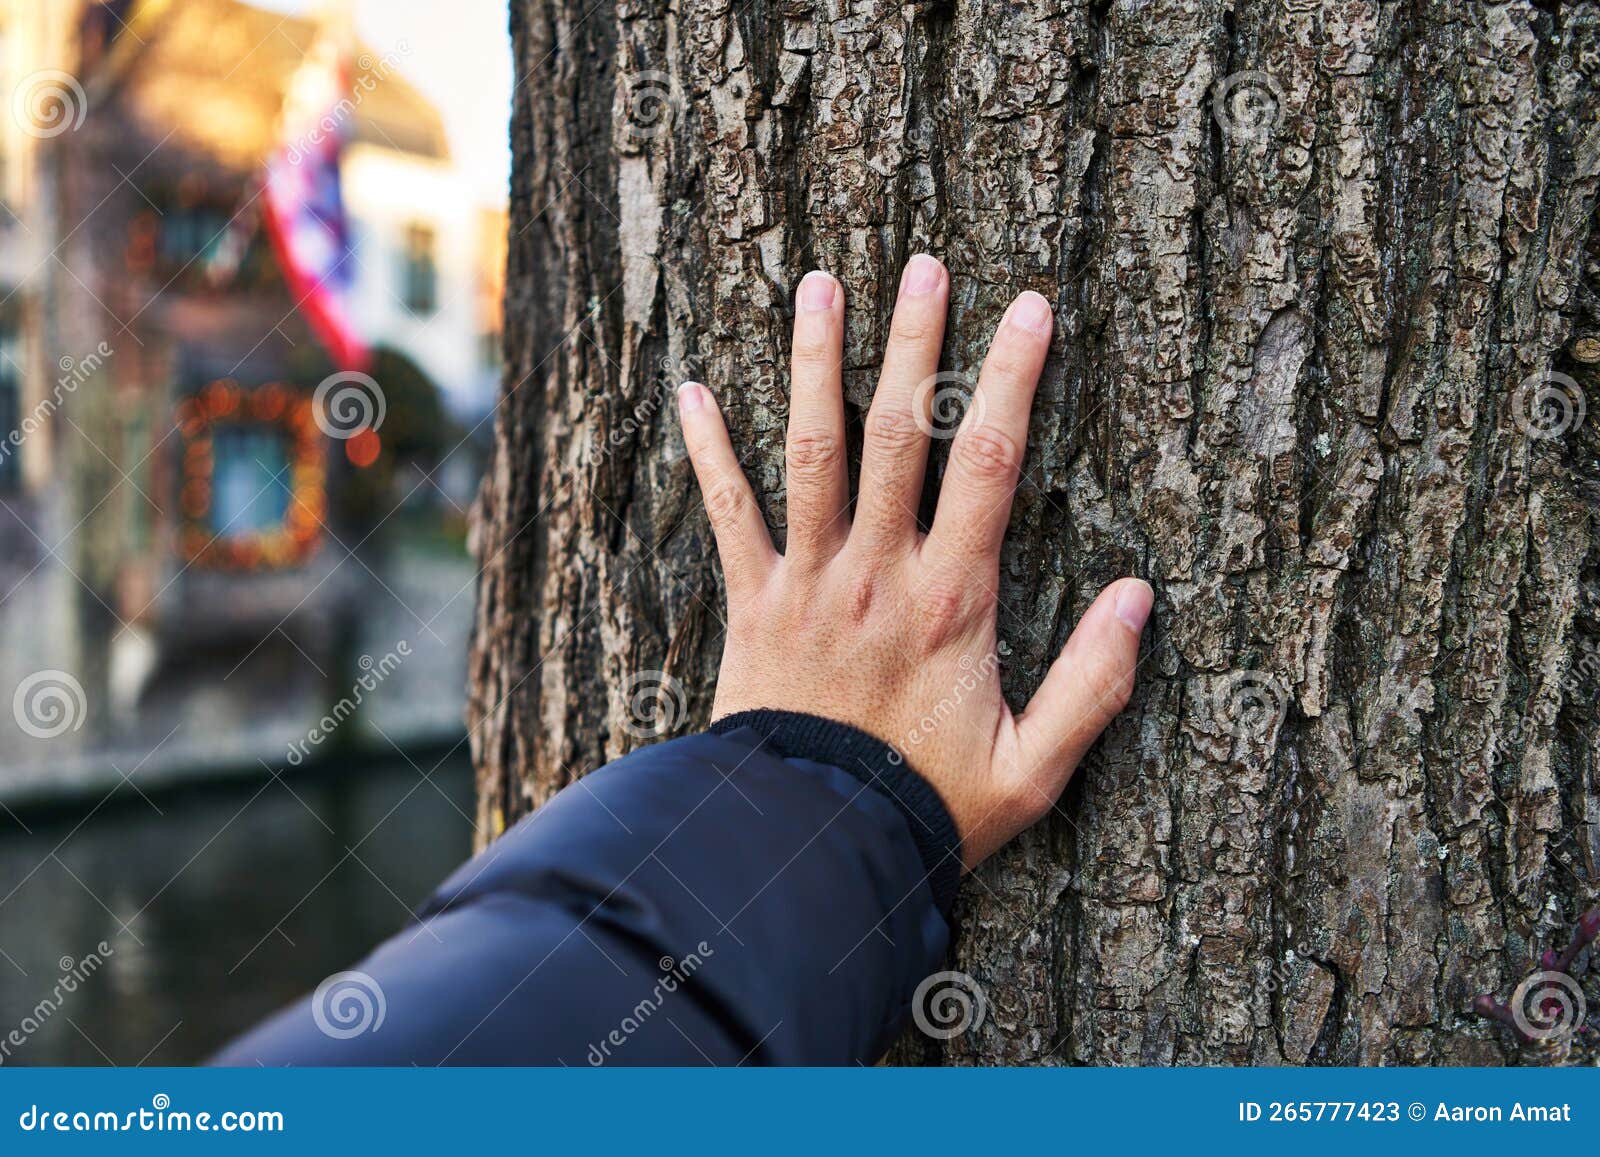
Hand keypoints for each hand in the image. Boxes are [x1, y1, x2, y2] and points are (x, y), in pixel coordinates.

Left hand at [677, 255, 1150, 867]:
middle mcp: (877, 571)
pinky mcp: (751, 603)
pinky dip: (708, 453)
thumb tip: (1138, 596)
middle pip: (899, 434)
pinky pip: (727, 515)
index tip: (1030, 307)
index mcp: (951, 600)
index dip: (1012, 379)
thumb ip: (1092, 686)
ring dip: (817, 364)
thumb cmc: (926, 810)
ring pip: (813, 451)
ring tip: (821, 284)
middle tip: (925, 263)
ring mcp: (808, 580)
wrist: (809, 848)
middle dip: (915, 343)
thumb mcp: (1032, 771)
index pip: (990, 464)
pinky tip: (690, 392)